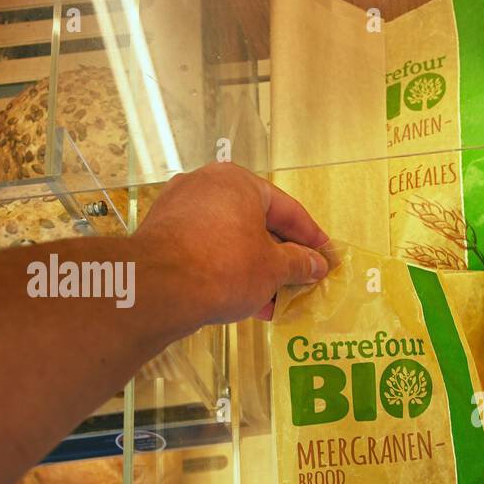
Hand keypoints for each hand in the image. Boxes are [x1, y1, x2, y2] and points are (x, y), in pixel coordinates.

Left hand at [134, 162, 328, 332]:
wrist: (158, 289)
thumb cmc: (224, 267)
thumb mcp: (274, 268)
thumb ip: (299, 263)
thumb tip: (316, 264)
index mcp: (238, 182)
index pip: (287, 209)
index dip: (311, 237)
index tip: (325, 257)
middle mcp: (206, 186)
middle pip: (257, 223)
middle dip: (280, 257)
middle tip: (300, 281)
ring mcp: (180, 209)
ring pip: (231, 240)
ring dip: (255, 270)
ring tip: (274, 300)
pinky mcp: (163, 235)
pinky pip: (207, 250)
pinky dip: (228, 271)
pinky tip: (244, 300)